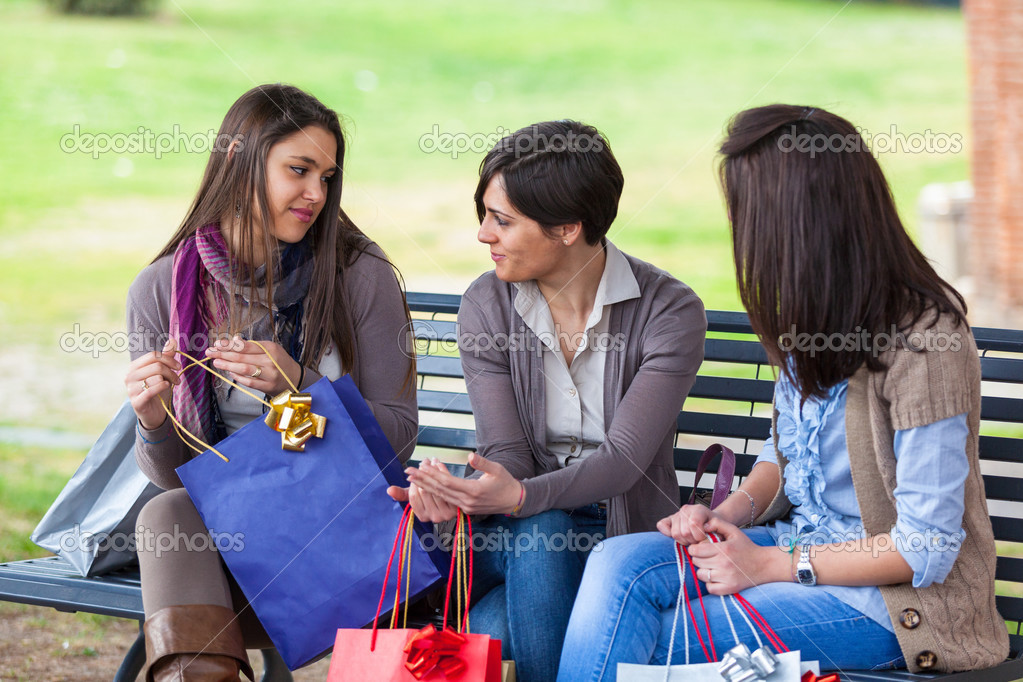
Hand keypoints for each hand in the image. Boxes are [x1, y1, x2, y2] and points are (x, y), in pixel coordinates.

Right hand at [126, 337, 180, 429]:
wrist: (154, 412)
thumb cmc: (158, 390)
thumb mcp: (163, 372)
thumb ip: (165, 357)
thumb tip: (172, 340)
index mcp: (134, 367)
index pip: (153, 356)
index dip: (169, 359)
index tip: (178, 366)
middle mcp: (129, 376)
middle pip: (156, 366)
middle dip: (171, 371)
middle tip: (178, 379)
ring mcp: (131, 389)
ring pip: (156, 377)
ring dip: (169, 380)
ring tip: (173, 385)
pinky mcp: (136, 402)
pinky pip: (151, 390)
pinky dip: (162, 387)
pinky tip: (166, 388)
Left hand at [205, 336, 300, 395]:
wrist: (295, 378)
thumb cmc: (279, 361)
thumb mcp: (270, 349)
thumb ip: (252, 346)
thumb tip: (233, 341)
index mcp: (270, 348)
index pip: (245, 346)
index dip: (229, 345)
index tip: (217, 344)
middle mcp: (270, 361)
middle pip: (242, 357)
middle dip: (224, 354)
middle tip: (210, 353)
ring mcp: (269, 375)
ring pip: (244, 369)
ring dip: (228, 366)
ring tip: (216, 363)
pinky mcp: (268, 387)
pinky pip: (249, 382)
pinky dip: (238, 378)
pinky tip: (230, 373)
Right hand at [387, 466, 458, 522]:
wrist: (454, 500)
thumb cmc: (432, 498)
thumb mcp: (416, 497)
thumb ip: (402, 494)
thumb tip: (389, 490)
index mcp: (423, 516)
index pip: (414, 496)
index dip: (413, 482)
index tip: (412, 473)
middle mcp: (435, 517)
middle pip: (424, 491)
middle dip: (422, 473)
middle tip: (423, 461)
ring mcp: (447, 513)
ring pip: (436, 487)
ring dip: (432, 470)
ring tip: (430, 461)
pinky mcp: (457, 505)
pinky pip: (447, 485)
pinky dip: (443, 472)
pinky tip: (439, 464)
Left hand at [406, 452, 522, 515]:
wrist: (513, 501)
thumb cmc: (505, 482)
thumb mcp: (497, 469)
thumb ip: (482, 463)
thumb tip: (470, 455)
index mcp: (474, 491)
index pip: (447, 482)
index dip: (432, 475)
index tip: (419, 467)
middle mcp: (467, 501)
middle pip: (440, 490)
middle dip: (423, 480)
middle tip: (408, 472)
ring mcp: (465, 507)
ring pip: (441, 496)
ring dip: (426, 486)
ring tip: (413, 478)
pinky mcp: (464, 509)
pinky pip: (446, 500)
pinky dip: (435, 492)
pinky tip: (425, 486)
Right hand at [656, 504, 717, 545]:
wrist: (713, 523)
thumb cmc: (716, 529)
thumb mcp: (719, 531)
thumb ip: (712, 536)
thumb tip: (702, 542)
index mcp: (699, 509)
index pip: (693, 524)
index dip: (699, 536)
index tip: (705, 538)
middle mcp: (686, 509)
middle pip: (684, 531)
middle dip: (692, 540)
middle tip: (698, 541)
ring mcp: (677, 514)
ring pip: (675, 533)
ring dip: (684, 541)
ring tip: (691, 540)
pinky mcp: (670, 519)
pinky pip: (661, 525)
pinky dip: (667, 533)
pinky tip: (678, 537)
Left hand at [686, 516, 783, 594]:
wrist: (764, 564)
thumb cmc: (746, 546)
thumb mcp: (734, 531)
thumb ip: (717, 523)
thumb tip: (702, 526)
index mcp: (723, 549)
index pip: (695, 550)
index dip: (694, 548)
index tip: (699, 548)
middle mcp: (724, 564)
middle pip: (697, 562)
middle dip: (699, 558)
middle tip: (707, 557)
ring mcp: (727, 577)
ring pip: (701, 575)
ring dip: (703, 570)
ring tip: (712, 566)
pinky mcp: (730, 588)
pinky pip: (710, 588)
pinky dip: (710, 583)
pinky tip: (717, 577)